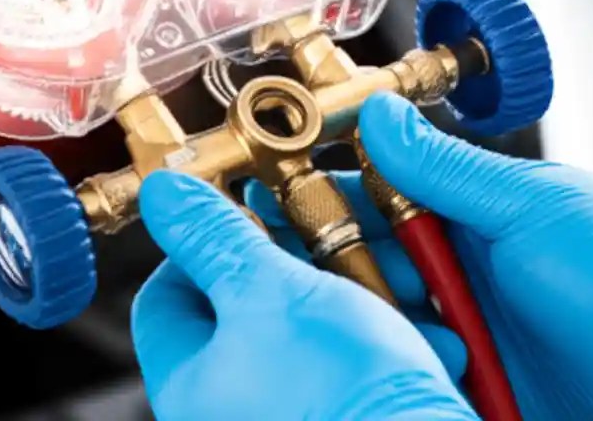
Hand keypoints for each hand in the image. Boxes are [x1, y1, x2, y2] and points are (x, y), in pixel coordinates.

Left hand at [131, 169, 478, 420]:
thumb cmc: (340, 393)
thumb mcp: (270, 291)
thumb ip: (214, 237)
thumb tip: (164, 195)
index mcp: (189, 384)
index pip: (166, 296)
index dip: (206, 244)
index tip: (251, 215)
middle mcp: (229, 408)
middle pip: (248, 304)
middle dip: (307, 261)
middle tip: (344, 237)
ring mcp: (287, 413)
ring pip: (314, 328)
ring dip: (363, 293)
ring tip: (404, 285)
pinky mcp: (345, 414)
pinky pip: (356, 364)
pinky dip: (390, 338)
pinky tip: (428, 333)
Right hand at [248, 92, 592, 419]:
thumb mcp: (533, 209)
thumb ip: (447, 170)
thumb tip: (379, 118)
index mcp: (473, 220)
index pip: (372, 198)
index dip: (314, 197)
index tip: (260, 194)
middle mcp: (462, 279)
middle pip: (363, 271)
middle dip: (324, 273)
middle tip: (286, 275)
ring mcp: (466, 342)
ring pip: (377, 333)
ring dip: (358, 332)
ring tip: (354, 332)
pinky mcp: (474, 395)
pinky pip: (409, 382)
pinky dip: (386, 379)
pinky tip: (365, 376)